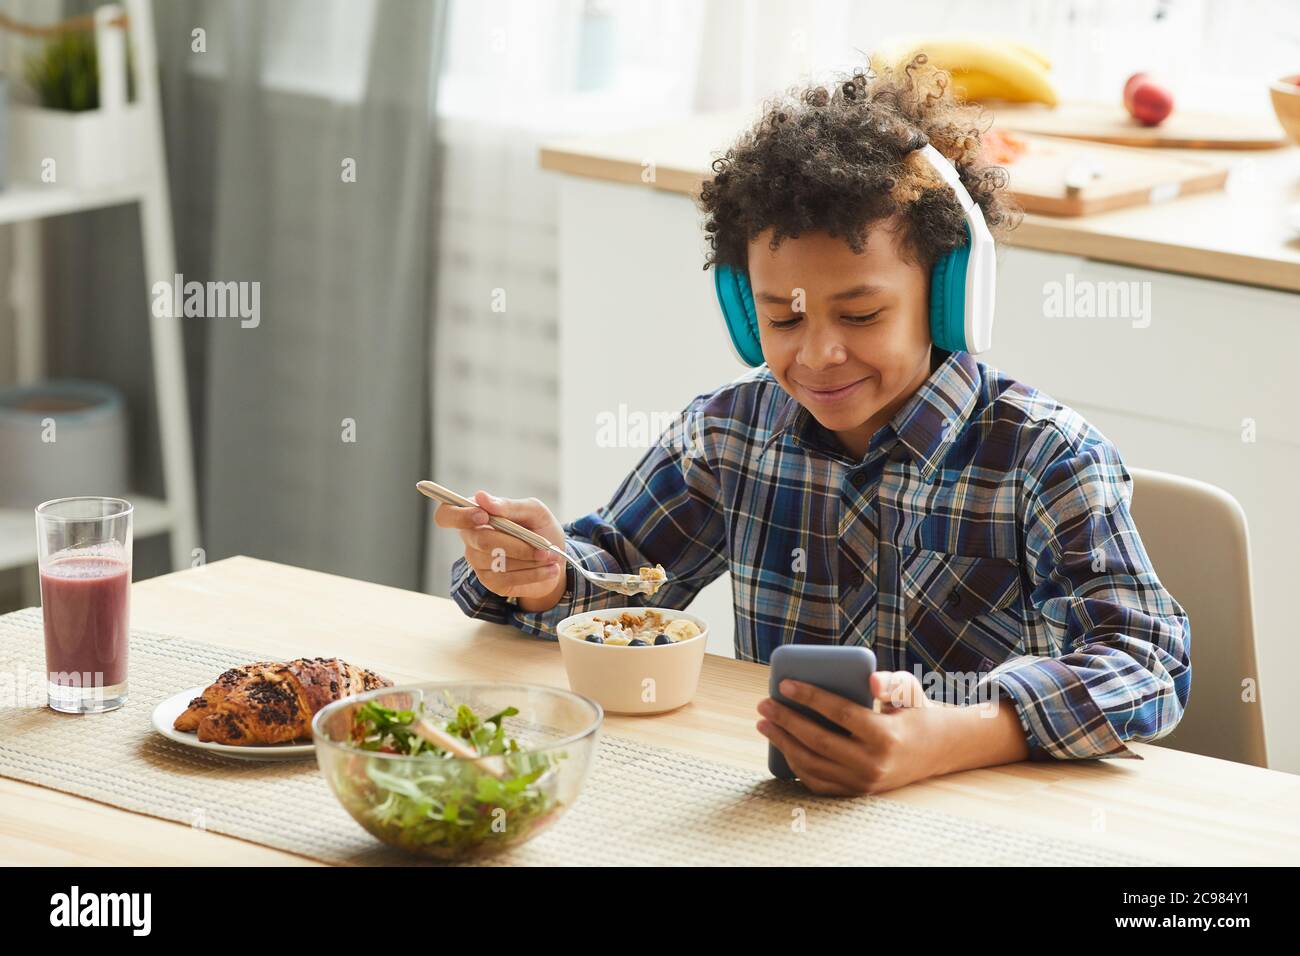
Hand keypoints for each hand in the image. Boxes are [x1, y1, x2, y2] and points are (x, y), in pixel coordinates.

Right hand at [434, 490, 566, 608]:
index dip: (459, 515)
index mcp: (475, 514)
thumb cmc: (539, 528)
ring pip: (497, 561)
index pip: (446, 514)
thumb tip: (481, 497)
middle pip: (480, 540)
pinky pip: (507, 579)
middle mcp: (471, 538)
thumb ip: (509, 505)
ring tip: (550, 556)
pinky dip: (534, 574)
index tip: (482, 515)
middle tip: (544, 545)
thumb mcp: (533, 511)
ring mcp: (478, 562)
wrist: (554, 558)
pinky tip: (549, 569)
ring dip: (529, 559)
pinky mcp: (490, 582)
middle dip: (517, 544)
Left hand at [756, 670, 944, 795]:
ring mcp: (862, 783)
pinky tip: (782, 745)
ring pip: (812, 765)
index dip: (810, 697)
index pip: (840, 714)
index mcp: (886, 735)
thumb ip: (892, 681)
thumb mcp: (910, 691)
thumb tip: (870, 680)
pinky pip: (817, 782)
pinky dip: (795, 764)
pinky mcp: (855, 793)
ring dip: (783, 743)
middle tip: (764, 704)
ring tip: (765, 723)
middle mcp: (873, 764)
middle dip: (786, 721)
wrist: (934, 751)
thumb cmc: (914, 712)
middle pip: (818, 741)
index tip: (785, 684)